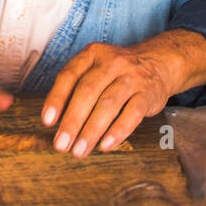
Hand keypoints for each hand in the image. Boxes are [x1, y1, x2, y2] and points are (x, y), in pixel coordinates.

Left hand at [40, 31, 205, 156]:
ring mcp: (132, 77)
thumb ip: (76, 89)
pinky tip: (105, 146)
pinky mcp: (148, 93)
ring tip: (79, 151)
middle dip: (72, 121)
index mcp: (92, 54)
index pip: (69, 76)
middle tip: (61, 145)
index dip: (56, 99)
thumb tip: (55, 123)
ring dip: (91, 131)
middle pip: (87, 91)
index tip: (47, 122)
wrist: (157, 63)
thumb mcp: (95, 69)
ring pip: (108, 104)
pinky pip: (132, 113)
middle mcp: (112, 62)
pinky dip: (117, 131)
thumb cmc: (117, 73)